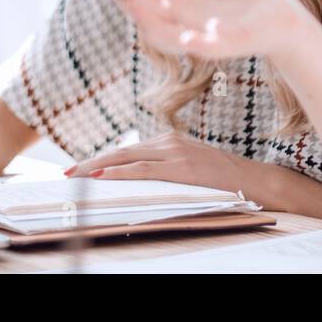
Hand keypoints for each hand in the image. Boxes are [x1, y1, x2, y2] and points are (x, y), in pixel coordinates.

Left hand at [65, 131, 269, 200]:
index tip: (81, 168)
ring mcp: (174, 153)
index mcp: (169, 142)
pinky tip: (102, 177)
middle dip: (92, 163)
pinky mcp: (180, 166)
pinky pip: (142, 169)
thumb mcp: (191, 167)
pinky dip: (119, 172)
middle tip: (67, 173)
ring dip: (98, 167)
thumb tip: (142, 179)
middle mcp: (169, 142)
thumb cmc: (223, 178)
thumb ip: (168, 168)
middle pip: (121, 152)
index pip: (128, 151)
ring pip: (127, 158)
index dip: (103, 159)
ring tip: (76, 176)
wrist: (254, 180)